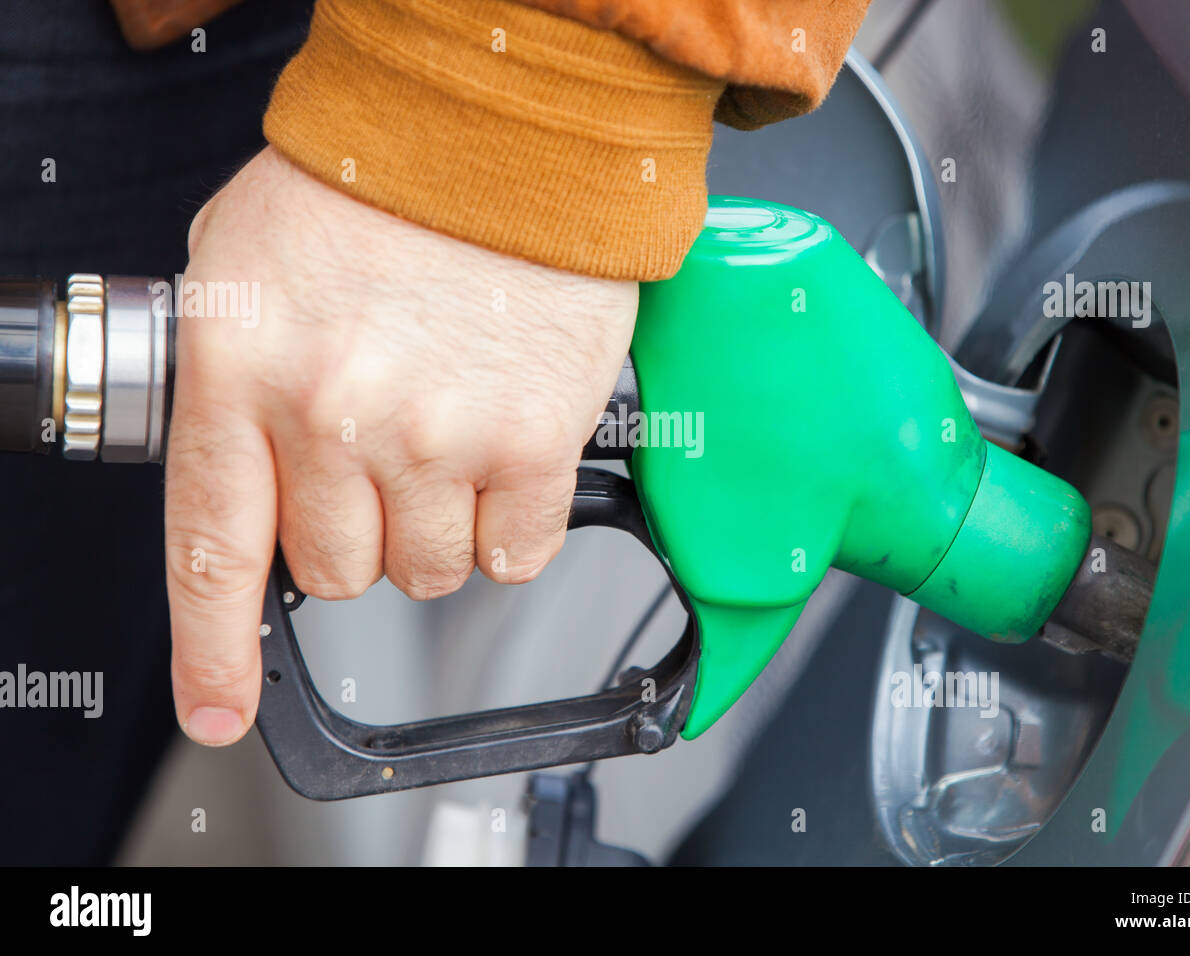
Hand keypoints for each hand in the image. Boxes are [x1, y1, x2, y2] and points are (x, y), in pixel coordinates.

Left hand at [166, 146, 635, 744]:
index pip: (215, 551)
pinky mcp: (531, 442)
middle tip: (381, 461)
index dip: (214, 651)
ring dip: (435, 528)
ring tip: (449, 441)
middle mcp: (335, 417)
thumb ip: (233, 393)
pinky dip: (510, 527)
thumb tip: (251, 488)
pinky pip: (516, 554)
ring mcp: (437, 437)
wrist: (500, 133)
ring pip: (429, 571)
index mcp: (245, 372)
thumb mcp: (245, 272)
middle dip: (356, 534)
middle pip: (339, 573)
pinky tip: (506, 461)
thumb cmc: (373, 189)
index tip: (221, 706)